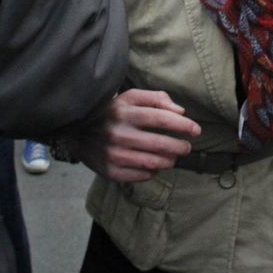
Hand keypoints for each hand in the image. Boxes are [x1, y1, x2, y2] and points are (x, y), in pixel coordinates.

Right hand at [73, 89, 200, 182]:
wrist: (76, 131)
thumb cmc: (112, 112)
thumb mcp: (130, 97)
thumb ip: (157, 99)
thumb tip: (181, 112)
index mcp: (125, 112)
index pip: (162, 119)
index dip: (183, 125)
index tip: (196, 130)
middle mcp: (118, 133)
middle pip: (160, 144)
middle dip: (181, 147)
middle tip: (186, 147)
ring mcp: (113, 154)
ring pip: (154, 163)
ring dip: (170, 161)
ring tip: (173, 156)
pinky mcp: (110, 171)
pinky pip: (142, 176)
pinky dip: (153, 172)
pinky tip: (154, 166)